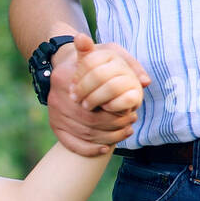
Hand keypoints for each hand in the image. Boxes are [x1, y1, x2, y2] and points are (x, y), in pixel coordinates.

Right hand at [47, 34, 150, 155]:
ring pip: (83, 133)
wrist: (66, 64)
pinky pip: (69, 142)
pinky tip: (104, 149)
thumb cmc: (93, 59)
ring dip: (106, 137)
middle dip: (113, 125)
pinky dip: (87, 149)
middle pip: (88, 121)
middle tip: (131, 122)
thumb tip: (145, 81)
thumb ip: (128, 64)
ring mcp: (54, 112)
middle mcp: (57, 96)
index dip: (115, 110)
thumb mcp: (109, 52)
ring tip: (125, 132)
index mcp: (67, 76)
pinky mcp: (54, 124)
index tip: (132, 110)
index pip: (94, 100)